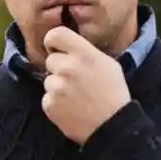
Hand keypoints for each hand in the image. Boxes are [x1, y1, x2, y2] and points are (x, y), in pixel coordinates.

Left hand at [41, 25, 131, 143]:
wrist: (112, 125)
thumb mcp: (107, 64)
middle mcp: (67, 67)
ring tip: (75, 97)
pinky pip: (47, 98)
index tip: (56, 49)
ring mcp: (57, 87)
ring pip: (48, 80)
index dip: (53, 41)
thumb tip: (68, 48)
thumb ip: (86, 53)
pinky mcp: (49, 104)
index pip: (56, 34)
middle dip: (59, 68)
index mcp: (84, 54)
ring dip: (57, 87)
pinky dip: (56, 103)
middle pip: (51, 60)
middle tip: (75, 81)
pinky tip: (71, 108)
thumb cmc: (113, 94)